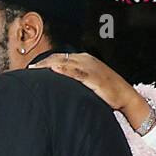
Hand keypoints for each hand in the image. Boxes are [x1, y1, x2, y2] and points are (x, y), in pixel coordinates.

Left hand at [31, 51, 151, 130]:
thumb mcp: (89, 82)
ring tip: (35, 69)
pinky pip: (77, 73)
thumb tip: (59, 87)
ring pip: (65, 64)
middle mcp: (86, 60)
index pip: (60, 59)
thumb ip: (75, 80)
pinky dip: (65, 71)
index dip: (45, 63)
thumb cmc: (107, 92)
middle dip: (43, 64)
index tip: (31, 68)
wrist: (126, 97)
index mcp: (83, 60)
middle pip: (59, 59)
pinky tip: (54, 70)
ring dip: (49, 66)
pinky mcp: (95, 77)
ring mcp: (90, 68)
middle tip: (28, 69)